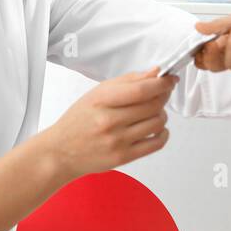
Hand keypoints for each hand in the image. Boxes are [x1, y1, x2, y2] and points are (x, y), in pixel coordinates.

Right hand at [40, 70, 175, 180]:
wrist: (60, 151)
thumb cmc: (78, 120)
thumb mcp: (97, 93)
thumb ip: (128, 81)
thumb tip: (155, 73)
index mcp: (102, 100)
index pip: (141, 90)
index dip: (162, 84)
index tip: (169, 80)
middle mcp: (109, 121)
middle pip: (153, 105)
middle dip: (163, 96)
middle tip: (162, 94)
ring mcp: (117, 141)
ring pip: (157, 123)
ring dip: (162, 114)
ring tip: (153, 112)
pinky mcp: (123, 157)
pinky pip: (156, 144)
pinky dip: (163, 134)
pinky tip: (156, 129)